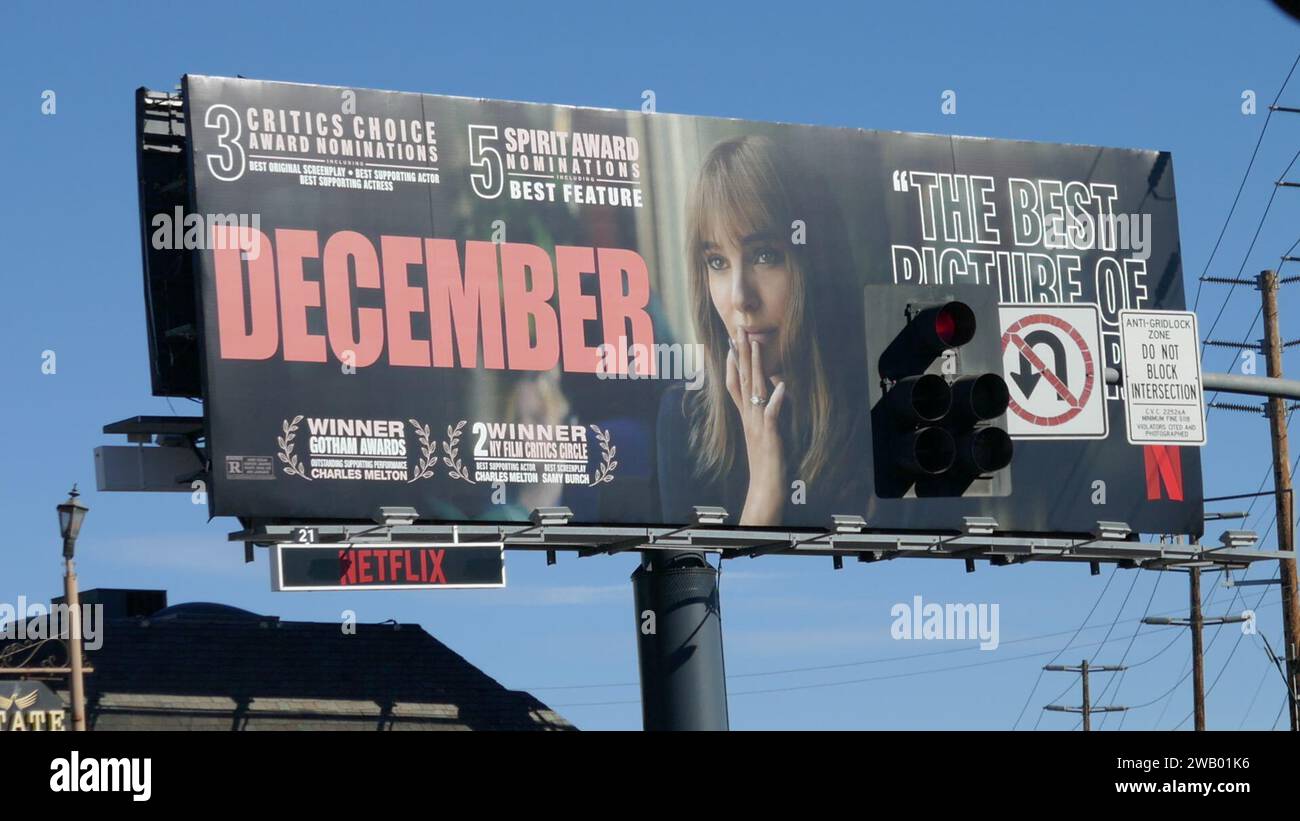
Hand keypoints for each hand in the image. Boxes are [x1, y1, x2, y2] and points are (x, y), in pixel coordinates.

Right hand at [724, 328, 787, 525]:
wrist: (765, 489)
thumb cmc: (767, 463)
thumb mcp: (764, 434)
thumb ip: (766, 414)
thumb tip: (772, 394)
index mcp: (747, 417)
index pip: (736, 385)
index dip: (734, 364)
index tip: (732, 343)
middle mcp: (749, 418)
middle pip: (743, 380)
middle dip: (741, 354)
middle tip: (738, 330)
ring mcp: (758, 426)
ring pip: (754, 391)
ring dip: (755, 367)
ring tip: (755, 345)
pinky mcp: (769, 436)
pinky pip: (773, 415)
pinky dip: (777, 400)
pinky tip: (781, 385)